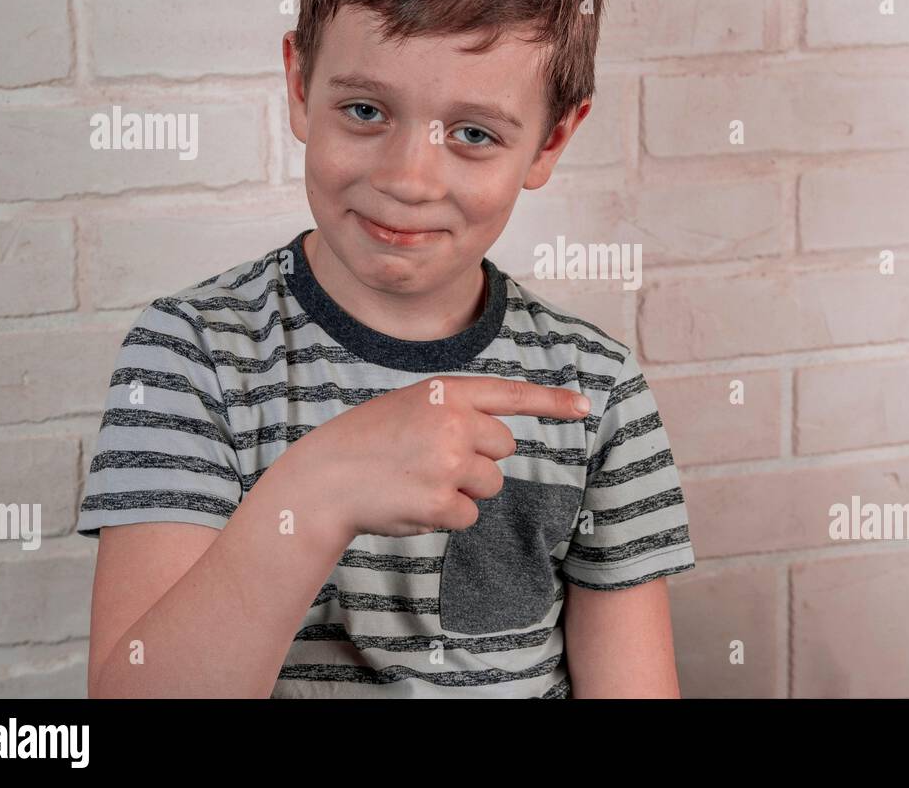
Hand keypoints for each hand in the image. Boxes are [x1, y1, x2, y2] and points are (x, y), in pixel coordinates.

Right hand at [291, 375, 591, 539]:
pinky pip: (470, 516)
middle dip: (479, 459)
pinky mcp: (442, 502)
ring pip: (491, 484)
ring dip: (463, 490)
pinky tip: (413, 503)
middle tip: (432, 459)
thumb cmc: (370, 442)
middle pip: (505, 449)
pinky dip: (447, 517)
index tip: (584, 406)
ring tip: (419, 480)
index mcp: (447, 392)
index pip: (511, 393)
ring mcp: (449, 462)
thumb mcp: (414, 406)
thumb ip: (457, 412)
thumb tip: (503, 441)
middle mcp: (454, 421)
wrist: (324, 478)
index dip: (551, 401)